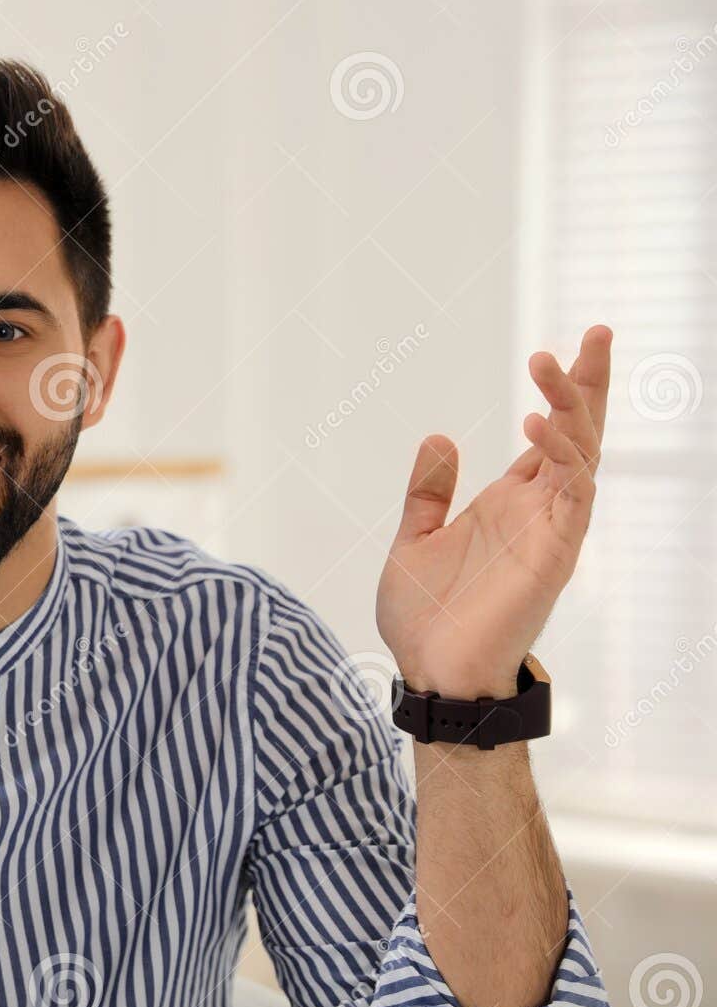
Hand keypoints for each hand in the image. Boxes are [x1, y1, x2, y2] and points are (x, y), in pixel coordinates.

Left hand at [376, 325, 611, 699]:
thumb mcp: (412, 539)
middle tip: (594, 332)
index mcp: (508, 504)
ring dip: (570, 409)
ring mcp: (550, 531)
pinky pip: (573, 496)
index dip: (562, 393)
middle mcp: (536, 511)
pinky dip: (561, 458)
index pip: (549, 436)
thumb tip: (440, 437)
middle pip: (577, 434)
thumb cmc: (425, 618)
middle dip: (586, 384)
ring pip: (580, 455)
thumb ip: (428, 490)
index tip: (569, 347)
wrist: (431, 673)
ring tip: (550, 366)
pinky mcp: (554, 555)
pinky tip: (539, 428)